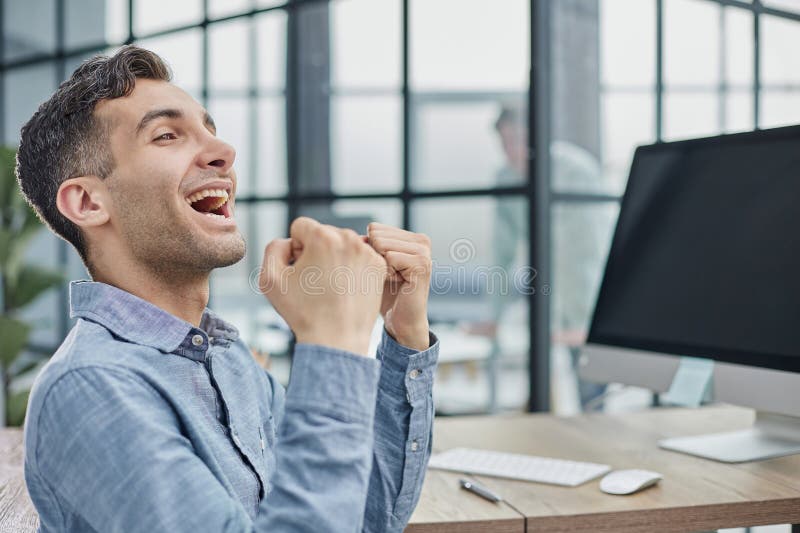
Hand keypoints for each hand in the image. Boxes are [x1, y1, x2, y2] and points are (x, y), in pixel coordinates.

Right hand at [259, 217, 387, 356]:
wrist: (337, 339)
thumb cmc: (302, 312)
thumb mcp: (270, 279)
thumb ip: (274, 248)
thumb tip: (291, 242)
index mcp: (322, 237)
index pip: (301, 227)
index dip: (295, 248)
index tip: (300, 270)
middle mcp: (349, 239)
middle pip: (324, 233)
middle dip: (316, 250)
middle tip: (315, 281)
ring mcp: (367, 252)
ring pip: (343, 244)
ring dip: (334, 257)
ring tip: (331, 285)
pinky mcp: (378, 266)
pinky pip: (358, 256)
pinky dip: (351, 267)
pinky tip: (345, 287)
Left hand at [367, 222, 431, 351]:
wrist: (402, 321)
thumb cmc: (387, 293)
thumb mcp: (375, 263)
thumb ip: (367, 245)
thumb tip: (356, 237)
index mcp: (412, 237)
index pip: (375, 227)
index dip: (370, 251)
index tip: (383, 269)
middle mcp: (422, 240)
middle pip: (377, 234)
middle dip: (375, 257)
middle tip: (388, 276)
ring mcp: (424, 252)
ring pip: (381, 244)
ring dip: (380, 266)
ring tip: (393, 279)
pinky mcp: (422, 265)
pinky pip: (389, 258)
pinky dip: (386, 273)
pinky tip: (397, 284)